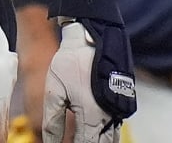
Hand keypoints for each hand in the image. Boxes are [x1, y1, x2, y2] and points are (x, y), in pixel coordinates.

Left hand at [44, 0, 135, 142]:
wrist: (91, 40)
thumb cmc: (71, 63)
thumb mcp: (54, 91)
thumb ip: (53, 120)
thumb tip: (50, 141)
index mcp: (91, 115)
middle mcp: (109, 116)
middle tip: (75, 142)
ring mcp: (118, 110)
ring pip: (110, 138)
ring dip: (98, 141)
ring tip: (83, 138)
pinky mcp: (122, 102)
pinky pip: (116, 126)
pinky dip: (106, 133)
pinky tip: (95, 133)